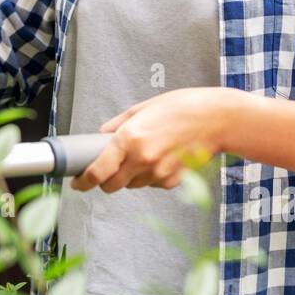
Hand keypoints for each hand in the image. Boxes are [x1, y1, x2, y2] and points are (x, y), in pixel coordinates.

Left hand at [70, 87, 237, 192]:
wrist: (216, 119)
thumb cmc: (180, 107)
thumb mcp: (142, 108)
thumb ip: (117, 125)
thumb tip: (100, 136)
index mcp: (128, 138)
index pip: (97, 171)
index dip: (84, 182)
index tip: (78, 183)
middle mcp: (141, 159)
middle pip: (111, 186)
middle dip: (105, 181)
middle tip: (107, 169)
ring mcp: (157, 172)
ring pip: (131, 186)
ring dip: (129, 177)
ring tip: (142, 154)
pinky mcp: (172, 181)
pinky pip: (152, 185)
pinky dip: (150, 176)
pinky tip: (161, 158)